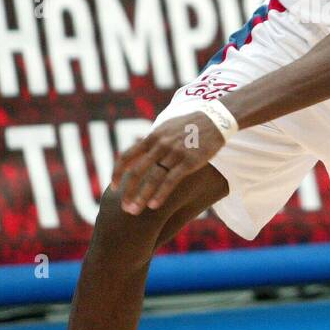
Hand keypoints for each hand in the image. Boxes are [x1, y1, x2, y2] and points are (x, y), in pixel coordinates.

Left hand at [111, 112, 225, 214]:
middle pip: (136, 171)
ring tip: (134, 211)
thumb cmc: (190, 125)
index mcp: (152, 137)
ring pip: (152, 178)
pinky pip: (171, 180)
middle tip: (124, 207)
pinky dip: (160, 194)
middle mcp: (160, 145)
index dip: (117, 173)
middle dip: (127, 191)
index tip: (114, 187)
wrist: (215, 119)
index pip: (126, 156)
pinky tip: (154, 206)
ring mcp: (174, 153)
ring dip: (141, 196)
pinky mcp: (189, 161)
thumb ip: (153, 140)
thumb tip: (138, 149)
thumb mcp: (166, 127)